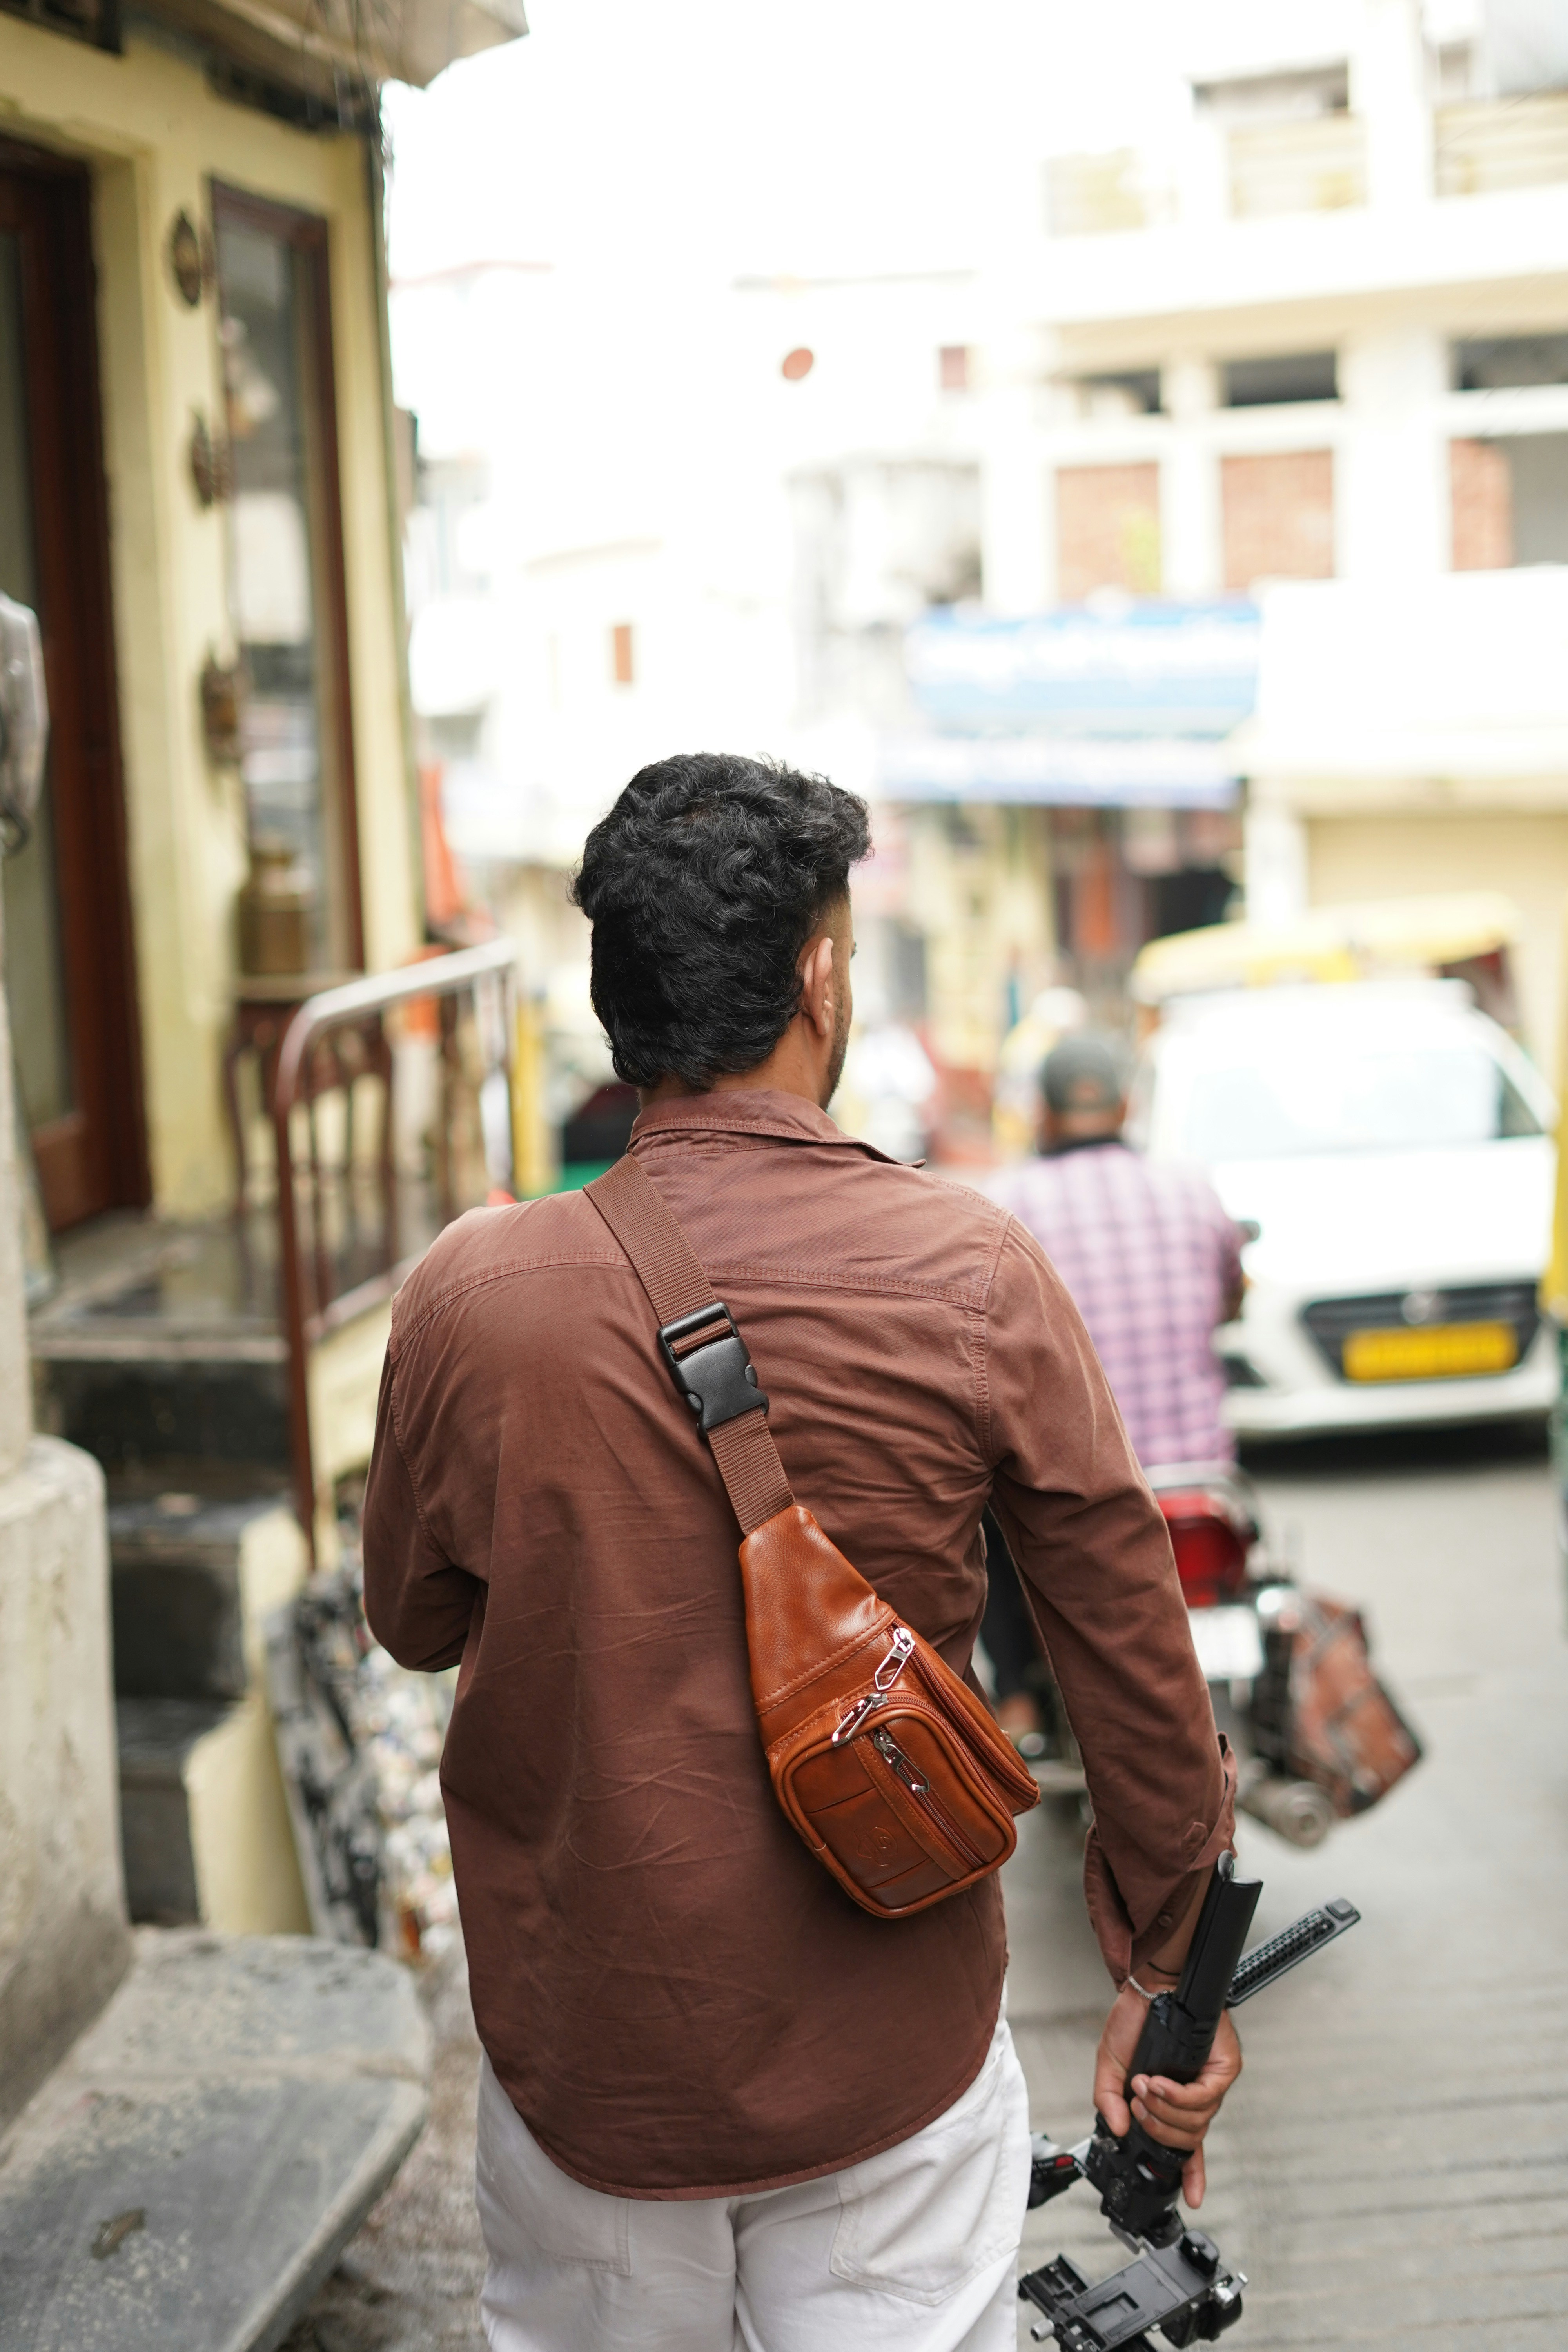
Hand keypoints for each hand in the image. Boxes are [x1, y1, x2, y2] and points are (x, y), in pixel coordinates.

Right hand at [1092, 1984, 1242, 2209]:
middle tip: (1136, 2104)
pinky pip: (1203, 2099)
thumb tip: (1117, 2129)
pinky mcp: (1224, 2069)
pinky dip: (1178, 2097)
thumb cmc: (1136, 2021)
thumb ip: (1109, 2099)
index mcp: (1174, 2102)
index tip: (1190, 2199)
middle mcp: (1196, 2096)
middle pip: (1187, 2138)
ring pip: (1196, 2122)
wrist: (1151, 1985)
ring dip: (1165, 2110)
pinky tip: (1159, 2084)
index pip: (1187, 2147)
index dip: (1191, 2175)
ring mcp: (1212, 2084)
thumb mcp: (1110, 2064)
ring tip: (1144, 2086)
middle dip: (1157, 2128)